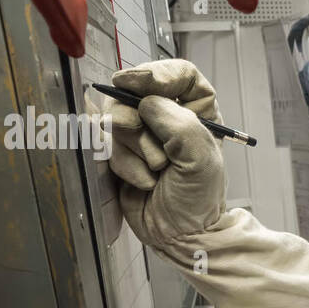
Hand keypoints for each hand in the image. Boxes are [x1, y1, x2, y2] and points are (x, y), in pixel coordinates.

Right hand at [103, 60, 225, 245]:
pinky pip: (108, 145)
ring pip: (117, 119)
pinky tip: (145, 182)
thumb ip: (178, 125)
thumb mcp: (200, 159)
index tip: (134, 83)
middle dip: (141, 127)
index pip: (177, 73)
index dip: (155, 74)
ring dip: (135, 151)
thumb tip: (145, 103)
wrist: (180, 234)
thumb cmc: (198, 197)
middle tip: (159, 156)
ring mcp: (142, 132)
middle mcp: (168, 115)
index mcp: (198, 110)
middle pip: (136, 93)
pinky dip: (125, 166)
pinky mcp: (122, 151)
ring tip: (157, 172)